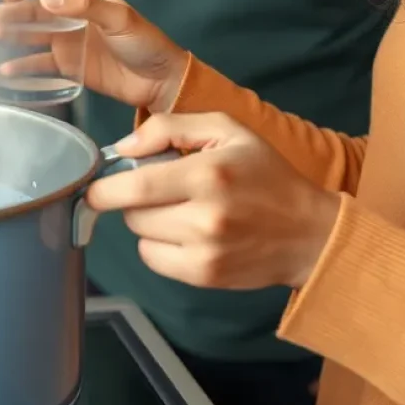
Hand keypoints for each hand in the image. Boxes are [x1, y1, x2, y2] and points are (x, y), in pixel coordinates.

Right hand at [0, 0, 188, 111]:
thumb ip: (85, 7)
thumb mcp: (119, 19)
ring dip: (13, 35)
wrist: (160, 83)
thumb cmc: (145, 43)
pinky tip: (6, 70)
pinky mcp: (69, 67)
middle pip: (36, 11)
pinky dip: (22, 67)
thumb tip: (46, 2)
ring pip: (33, 35)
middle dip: (13, 13)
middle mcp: (73, 17)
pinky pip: (40, 64)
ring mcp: (69, 42)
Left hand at [85, 111, 341, 289]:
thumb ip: (168, 127)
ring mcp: (206, 252)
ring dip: (145, 221)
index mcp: (208, 174)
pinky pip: (154, 260)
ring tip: (175, 208)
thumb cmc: (264, 173)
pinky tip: (181, 232)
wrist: (311, 232)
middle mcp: (205, 217)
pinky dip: (156, 246)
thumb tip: (122, 148)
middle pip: (132, 212)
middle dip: (130, 198)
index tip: (94, 183)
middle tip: (153, 187)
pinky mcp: (207, 277)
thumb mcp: (225, 129)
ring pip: (140, 236)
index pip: (135, 186)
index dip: (103, 187)